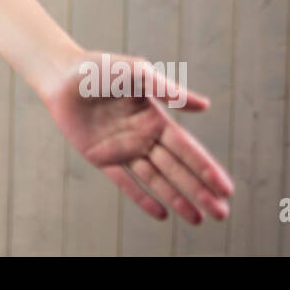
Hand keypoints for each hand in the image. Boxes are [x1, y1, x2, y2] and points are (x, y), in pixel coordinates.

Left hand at [43, 51, 234, 223]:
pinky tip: (162, 214)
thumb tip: (205, 106)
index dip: (207, 169)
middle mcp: (143, 136)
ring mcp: (123, 149)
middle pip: (177, 169)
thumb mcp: (137, 74)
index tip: (227, 189)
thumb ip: (167, 90)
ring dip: (178, 199)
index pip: (188, 149)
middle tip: (222, 213)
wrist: (61, 74)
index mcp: (156, 118)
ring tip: (199, 220)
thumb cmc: (101, 68)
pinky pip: (125, 182)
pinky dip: (142, 199)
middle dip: (200, 191)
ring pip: (156, 180)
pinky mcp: (101, 157)